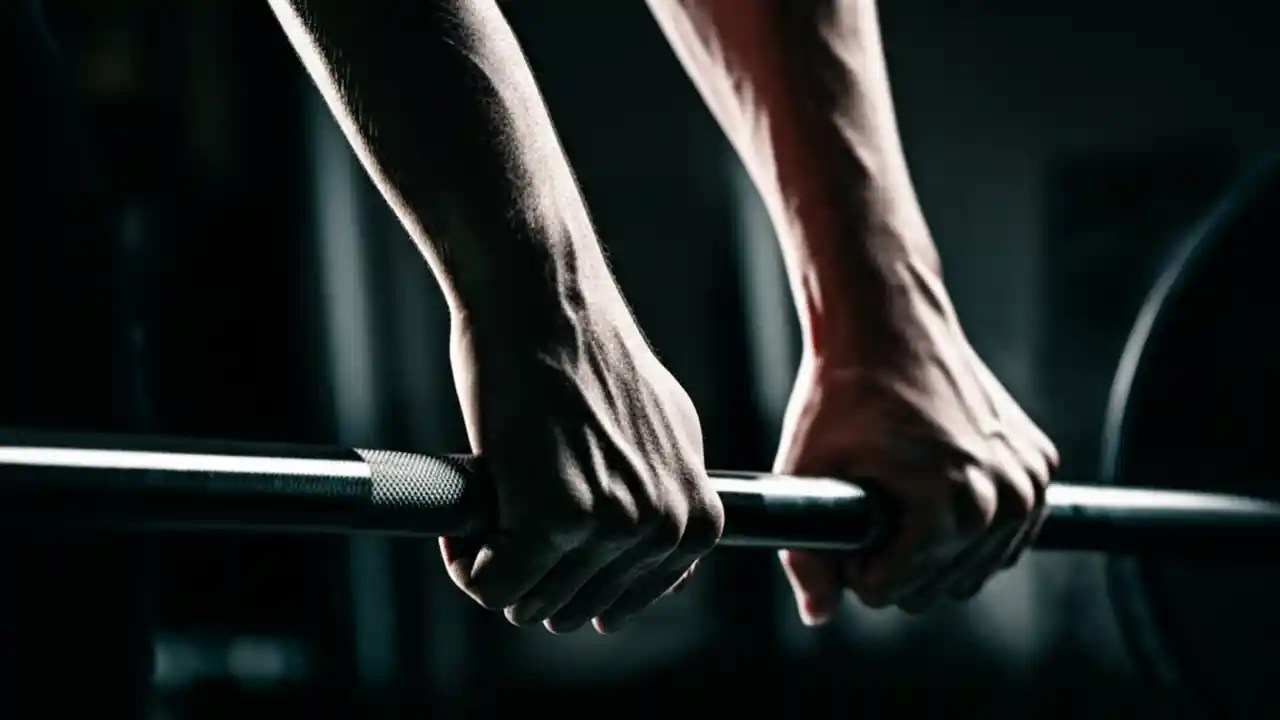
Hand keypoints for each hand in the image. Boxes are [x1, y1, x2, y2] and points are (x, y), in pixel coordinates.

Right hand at [440, 304, 723, 633]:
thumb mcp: (666, 432)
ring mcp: (614, 526)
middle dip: (531, 574)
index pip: (624, 602)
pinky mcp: (555, 519)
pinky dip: (465, 564)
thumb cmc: (589, 357)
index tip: (545, 527)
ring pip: (531, 604)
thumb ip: (673, 497)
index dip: (570, 572)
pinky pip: (492, 586)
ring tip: (488, 509)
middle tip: (508, 515)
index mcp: (698, 520)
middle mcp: (666, 529)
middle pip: (575, 609)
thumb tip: (676, 557)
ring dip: (495, 568)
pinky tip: (465, 526)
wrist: (545, 300)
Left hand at [774, 306, 1057, 620]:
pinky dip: (971, 527)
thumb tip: (817, 615)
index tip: (845, 520)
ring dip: (934, 550)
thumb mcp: (806, 472)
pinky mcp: (1041, 464)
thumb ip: (806, 556)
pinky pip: (1006, 534)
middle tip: (869, 507)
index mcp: (951, 504)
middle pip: (937, 587)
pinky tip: (935, 488)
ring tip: (898, 496)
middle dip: (895, 563)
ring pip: (975, 569)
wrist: (889, 324)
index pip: (890, 589)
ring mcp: (1031, 480)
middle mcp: (1005, 497)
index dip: (854, 562)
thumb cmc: (843, 394)